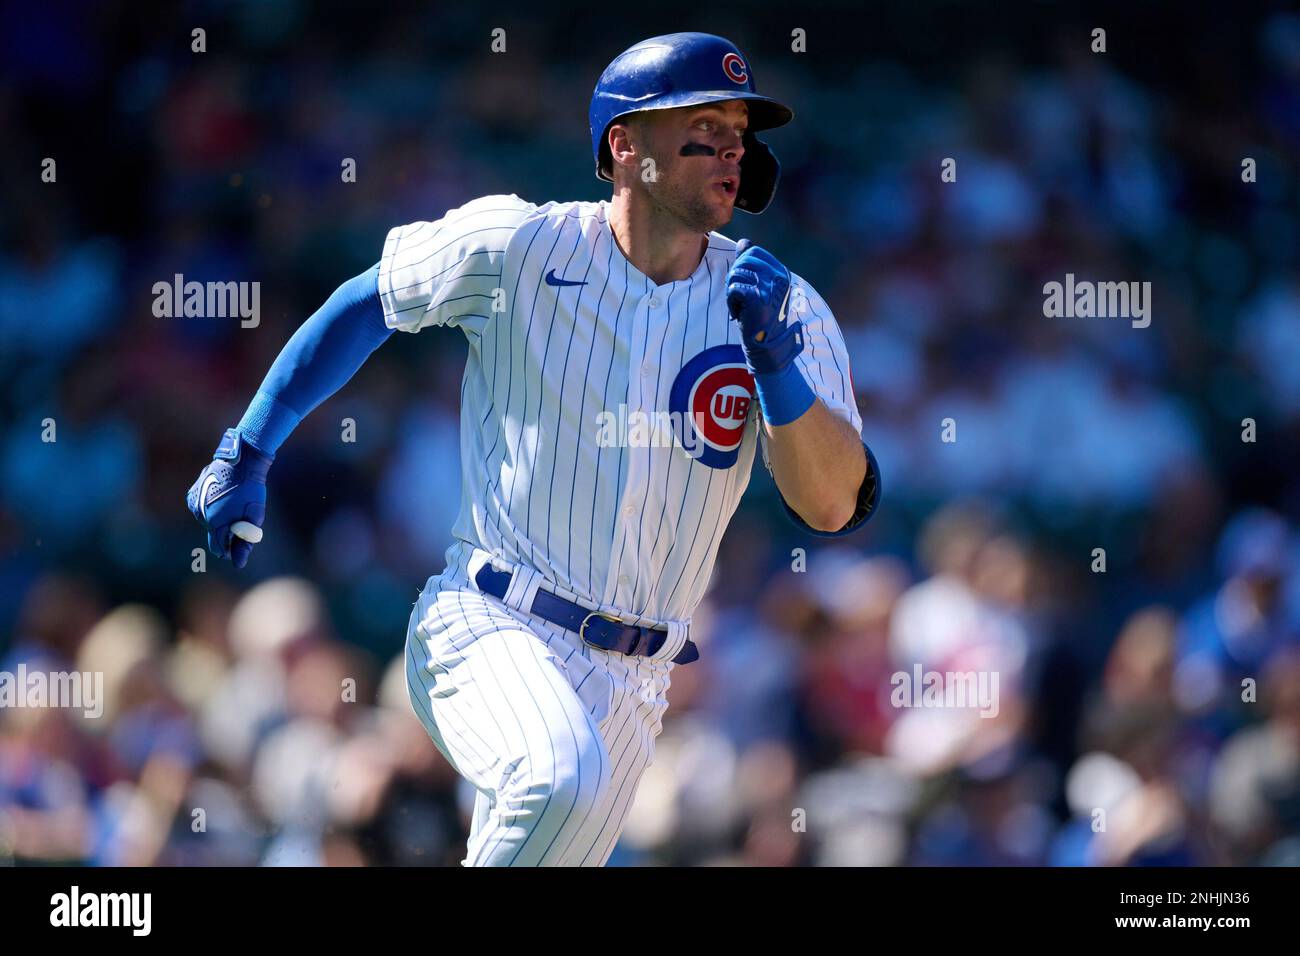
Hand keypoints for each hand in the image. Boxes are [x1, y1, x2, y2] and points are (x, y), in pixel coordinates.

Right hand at [186, 429, 273, 567]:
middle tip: (240, 516)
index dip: (231, 549)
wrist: (241, 462)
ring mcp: (194, 504)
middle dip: (226, 531)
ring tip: (233, 503)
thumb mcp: (253, 518)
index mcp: (215, 523)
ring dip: (218, 518)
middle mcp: (201, 515)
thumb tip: (238, 564)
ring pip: (208, 521)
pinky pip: (202, 509)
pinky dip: (211, 507)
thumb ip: (245, 542)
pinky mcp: (192, 494)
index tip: (240, 542)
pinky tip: (222, 496)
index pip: (219, 548)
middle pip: (214, 534)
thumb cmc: (250, 490)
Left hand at [725, 238, 803, 373]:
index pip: (753, 251)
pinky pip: (734, 288)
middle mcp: (779, 276)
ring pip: (736, 274)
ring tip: (741, 306)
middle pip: (744, 260)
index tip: (744, 285)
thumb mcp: (759, 287)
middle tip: (738, 296)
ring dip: (732, 291)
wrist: (767, 345)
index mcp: (781, 272)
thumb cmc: (761, 316)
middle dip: (735, 276)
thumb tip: (743, 242)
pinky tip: (739, 313)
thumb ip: (752, 264)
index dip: (741, 265)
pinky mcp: (758, 297)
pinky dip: (731, 302)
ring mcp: (770, 286)